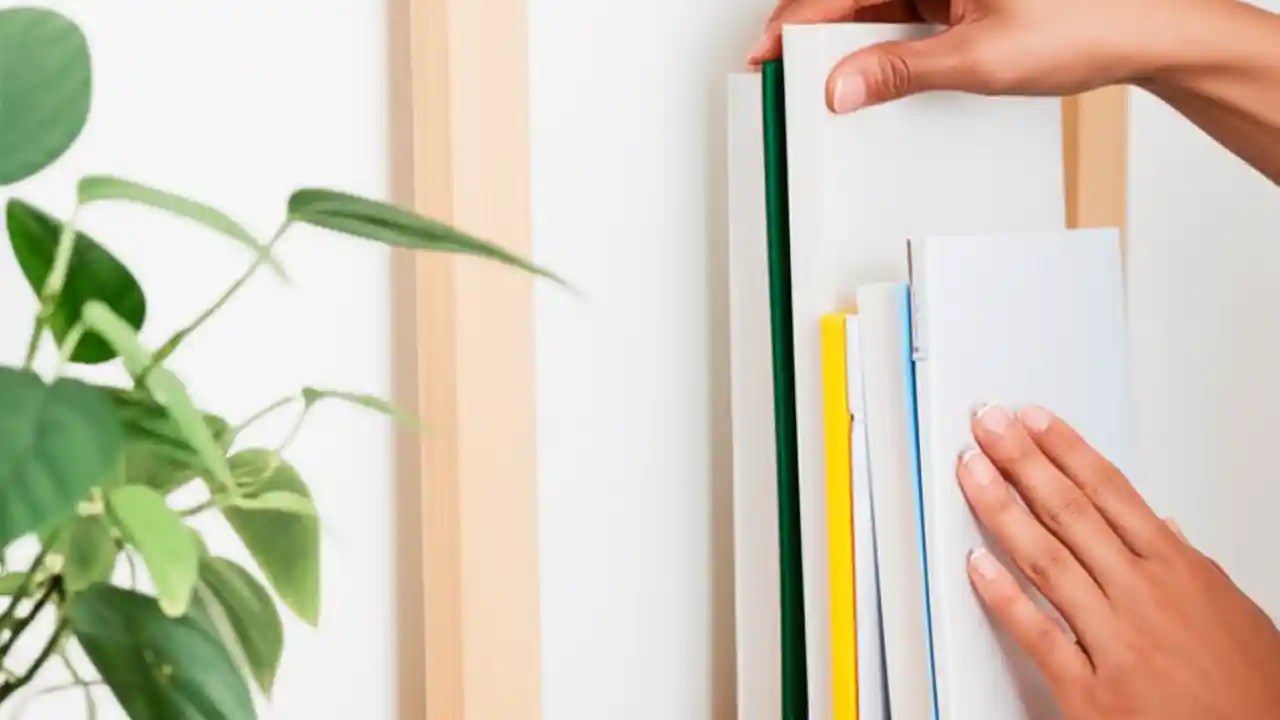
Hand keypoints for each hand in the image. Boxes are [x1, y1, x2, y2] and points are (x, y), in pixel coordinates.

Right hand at [747, 0, 1235, 113]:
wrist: (1148, 32)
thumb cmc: (1091, 21)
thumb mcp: (982, 59)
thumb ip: (903, 72)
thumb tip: (845, 86)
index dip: (797, 19)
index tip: (768, 51)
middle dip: (813, 31)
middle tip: (782, 72)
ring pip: (873, 7)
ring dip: (846, 42)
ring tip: (818, 82)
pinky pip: (901, 18)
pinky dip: (879, 46)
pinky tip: (864, 74)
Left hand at [958, 404, 1279, 718]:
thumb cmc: (1252, 695)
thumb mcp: (1233, 616)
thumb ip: (1191, 569)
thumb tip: (1164, 529)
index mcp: (1180, 572)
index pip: (1111, 492)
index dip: (1066, 450)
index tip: (1035, 421)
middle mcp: (1144, 597)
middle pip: (1070, 511)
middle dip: (1023, 461)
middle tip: (988, 424)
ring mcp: (1116, 642)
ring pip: (1046, 558)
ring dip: (1001, 508)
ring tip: (972, 471)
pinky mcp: (1091, 693)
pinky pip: (1037, 633)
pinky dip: (1003, 596)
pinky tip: (976, 564)